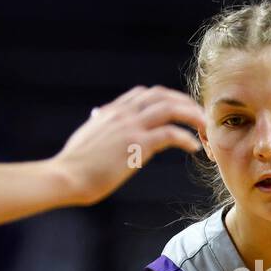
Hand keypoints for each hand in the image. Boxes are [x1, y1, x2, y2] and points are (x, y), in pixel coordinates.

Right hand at [52, 85, 203, 205]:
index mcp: (111, 111)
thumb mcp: (86, 136)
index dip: (166, 98)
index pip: (144, 94)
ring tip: (205, 128)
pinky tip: (193, 148)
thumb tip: (96, 116)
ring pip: (170, 109)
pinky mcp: (136, 145)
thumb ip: (96, 124)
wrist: (65, 176)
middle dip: (185, 103)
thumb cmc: (73, 164)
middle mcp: (122, 114)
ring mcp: (130, 127)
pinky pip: (170, 134)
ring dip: (192, 116)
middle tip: (200, 117)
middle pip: (162, 95)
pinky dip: (186, 138)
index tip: (180, 110)